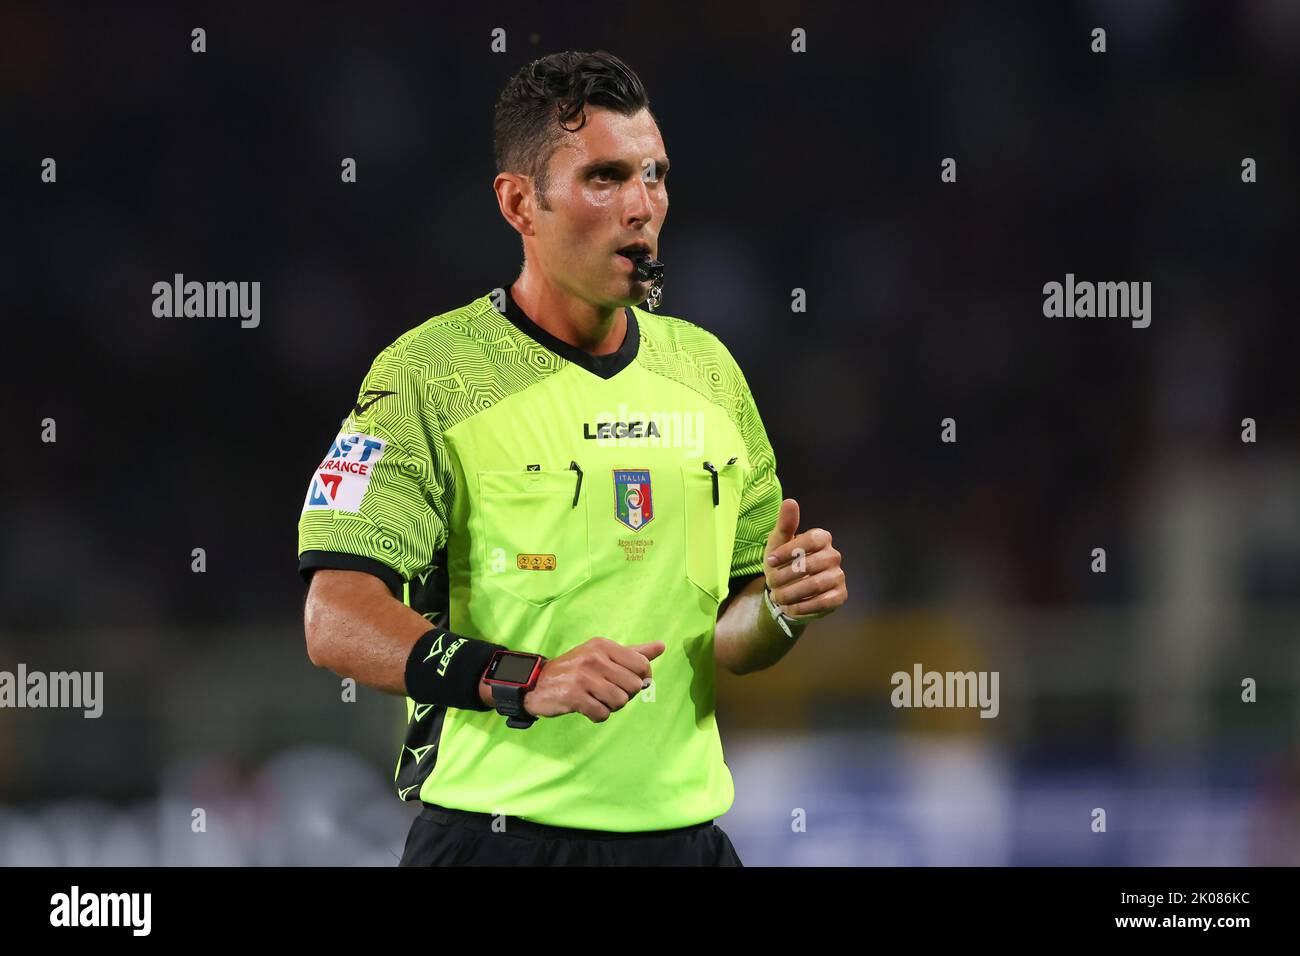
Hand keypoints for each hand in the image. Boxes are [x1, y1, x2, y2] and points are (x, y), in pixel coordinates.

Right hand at [523, 637, 664, 722]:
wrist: (537, 682)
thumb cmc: (577, 669)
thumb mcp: (603, 655)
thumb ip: (633, 652)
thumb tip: (662, 646)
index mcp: (604, 645)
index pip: (642, 665)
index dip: (641, 680)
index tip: (628, 683)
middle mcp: (594, 657)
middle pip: (633, 686)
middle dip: (624, 695)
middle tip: (607, 692)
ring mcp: (583, 677)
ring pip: (620, 702)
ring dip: (611, 707)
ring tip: (597, 699)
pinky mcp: (573, 696)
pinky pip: (602, 714)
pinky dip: (598, 715)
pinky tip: (587, 708)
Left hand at [763, 498, 846, 620]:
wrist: (787, 592)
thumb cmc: (782, 563)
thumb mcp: (778, 544)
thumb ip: (784, 524)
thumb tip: (790, 501)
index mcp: (822, 538)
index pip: (809, 540)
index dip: (788, 552)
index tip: (769, 561)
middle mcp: (834, 555)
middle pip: (811, 564)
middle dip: (786, 576)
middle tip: (771, 583)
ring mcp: (839, 576)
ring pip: (816, 585)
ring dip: (792, 593)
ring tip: (777, 597)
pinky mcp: (840, 595)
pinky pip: (823, 602)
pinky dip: (803, 606)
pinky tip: (790, 607)